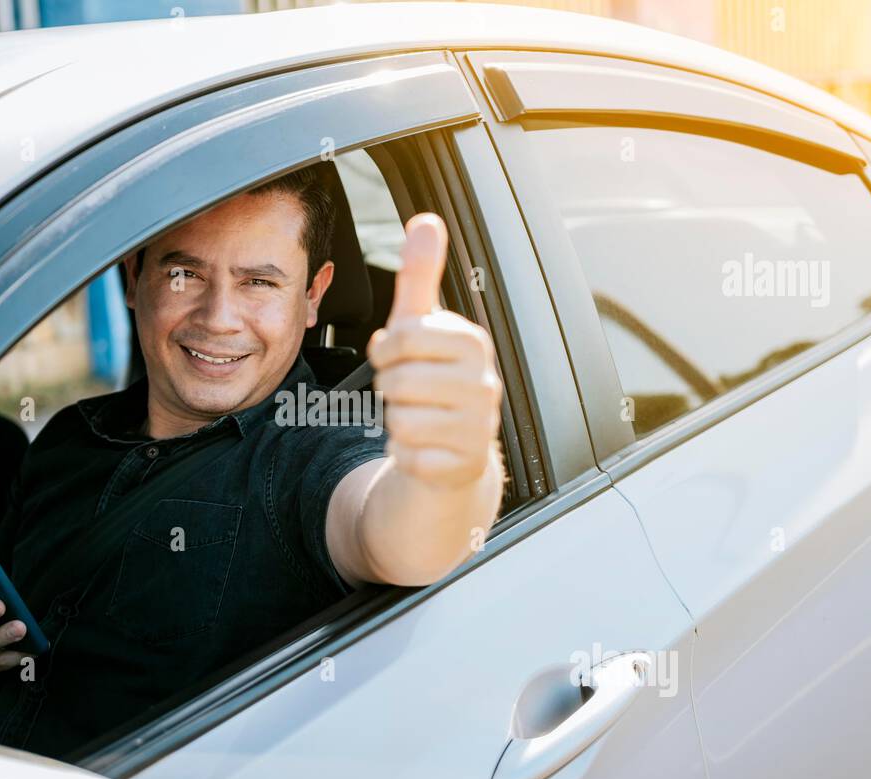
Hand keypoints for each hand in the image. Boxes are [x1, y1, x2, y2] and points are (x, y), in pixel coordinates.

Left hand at [366, 213, 502, 488]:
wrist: (454, 451)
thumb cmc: (432, 381)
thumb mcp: (422, 328)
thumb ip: (420, 277)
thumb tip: (426, 221)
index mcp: (471, 344)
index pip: (405, 336)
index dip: (386, 349)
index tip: (396, 357)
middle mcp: (483, 384)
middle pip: (398, 381)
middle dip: (389, 389)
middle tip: (408, 392)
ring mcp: (479, 428)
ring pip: (400, 420)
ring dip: (396, 422)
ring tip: (418, 417)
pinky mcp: (464, 465)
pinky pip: (407, 455)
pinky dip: (403, 453)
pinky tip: (423, 446)